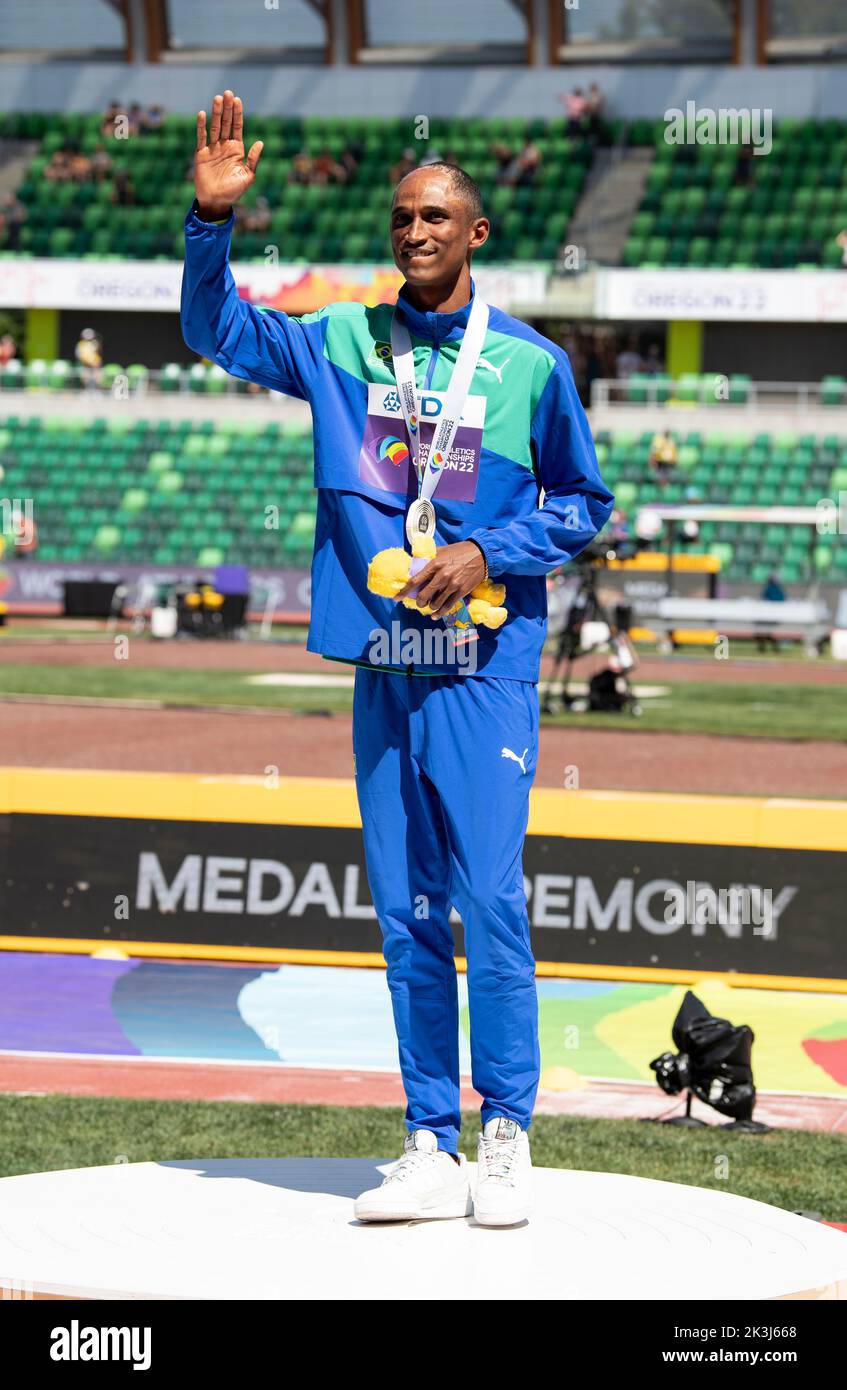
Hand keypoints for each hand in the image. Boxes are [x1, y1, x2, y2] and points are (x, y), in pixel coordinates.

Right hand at [195, 90, 263, 219]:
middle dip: (227, 108)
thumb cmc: (233, 192)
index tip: (237, 100)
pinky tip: (202, 114)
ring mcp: (213, 149)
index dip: (237, 114)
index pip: (237, 127)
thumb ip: (253, 160)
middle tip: (228, 93)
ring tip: (218, 98)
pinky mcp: (202, 154)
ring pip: (215, 127)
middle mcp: (225, 146)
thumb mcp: (247, 177)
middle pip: (226, 123)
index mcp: (237, 150)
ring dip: (216, 113)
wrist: (216, 202)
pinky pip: (201, 138)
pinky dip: (201, 126)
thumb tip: (260, 142)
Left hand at [396, 541, 485, 618]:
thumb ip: (427, 557)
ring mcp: (452, 585)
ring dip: (430, 606)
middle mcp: (442, 576)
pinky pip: (447, 606)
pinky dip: (440, 613)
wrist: (481, 554)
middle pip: (423, 596)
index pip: (414, 581)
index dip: (404, 591)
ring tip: (430, 605)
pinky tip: (435, 615)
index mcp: (434, 564)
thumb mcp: (441, 550)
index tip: (396, 598)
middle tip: (419, 602)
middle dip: (419, 602)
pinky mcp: (461, 591)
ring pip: (434, 603)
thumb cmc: (459, 551)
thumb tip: (413, 562)